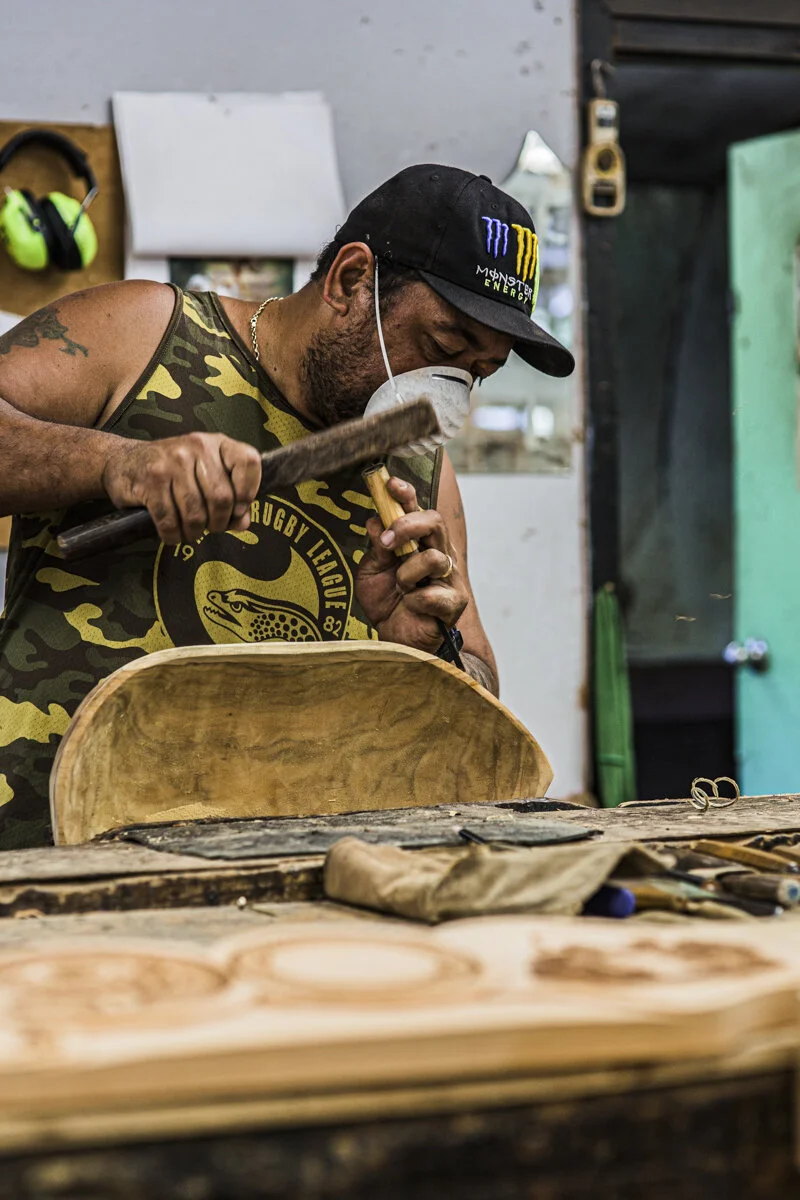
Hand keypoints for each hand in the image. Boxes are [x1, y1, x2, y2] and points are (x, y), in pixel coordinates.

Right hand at [101, 432, 261, 543]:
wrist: (122, 461)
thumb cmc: (172, 471)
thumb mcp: (204, 475)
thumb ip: (230, 496)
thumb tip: (243, 522)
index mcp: (216, 443)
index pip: (248, 462)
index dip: (248, 492)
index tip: (238, 509)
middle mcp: (196, 447)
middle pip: (222, 497)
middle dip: (218, 522)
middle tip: (211, 527)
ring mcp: (172, 462)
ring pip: (195, 513)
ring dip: (195, 532)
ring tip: (190, 532)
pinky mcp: (151, 479)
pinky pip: (170, 520)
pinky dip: (173, 535)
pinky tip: (172, 534)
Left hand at [356, 476, 468, 651]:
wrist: (395, 640)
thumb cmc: (386, 603)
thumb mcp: (371, 572)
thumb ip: (376, 548)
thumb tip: (374, 521)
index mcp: (418, 542)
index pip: (417, 510)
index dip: (406, 494)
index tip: (390, 484)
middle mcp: (438, 553)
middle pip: (434, 522)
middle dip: (408, 525)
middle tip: (387, 542)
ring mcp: (449, 577)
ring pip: (434, 558)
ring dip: (407, 573)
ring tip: (400, 588)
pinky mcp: (454, 602)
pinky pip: (433, 593)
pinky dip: (414, 600)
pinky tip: (411, 607)